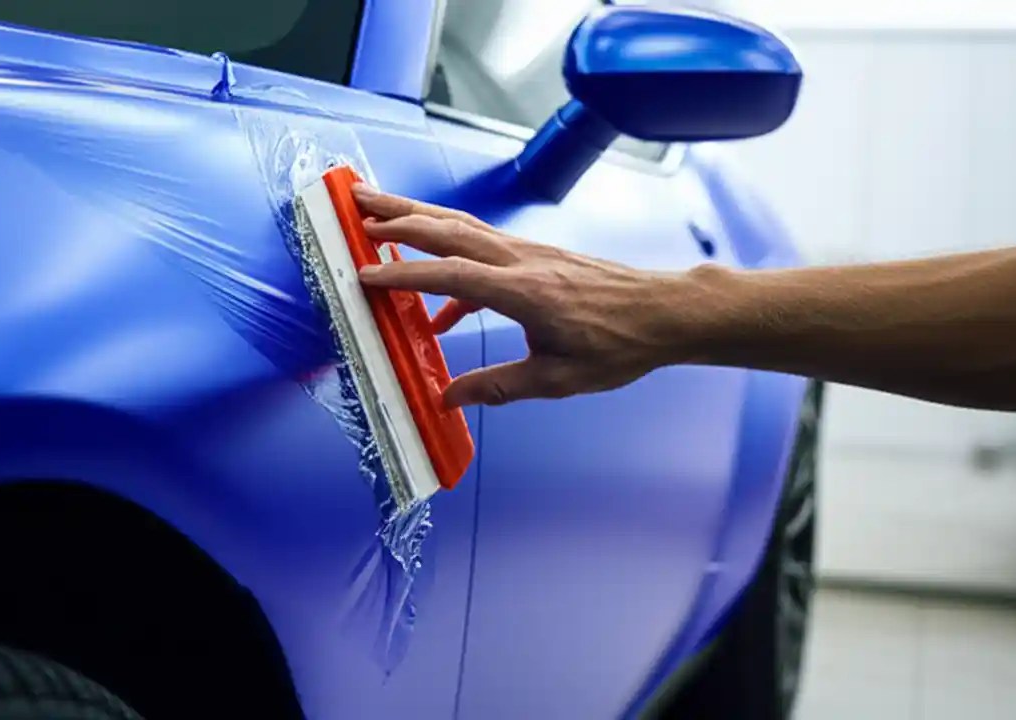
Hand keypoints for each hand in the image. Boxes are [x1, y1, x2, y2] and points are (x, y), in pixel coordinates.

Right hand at [352, 184, 698, 406]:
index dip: (403, 274)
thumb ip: (497, 386)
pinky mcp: (533, 255)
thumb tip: (446, 397)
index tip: (364, 275)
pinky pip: (478, 245)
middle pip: (447, 229)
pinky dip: (447, 257)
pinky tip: (437, 304)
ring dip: (414, 216)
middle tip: (353, 205)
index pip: (450, 276)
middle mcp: (520, 261)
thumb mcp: (556, 379)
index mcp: (523, 291)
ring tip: (375, 211)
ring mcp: (526, 252)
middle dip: (396, 216)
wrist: (662, 312)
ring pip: (460, 226)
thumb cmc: (617, 346)